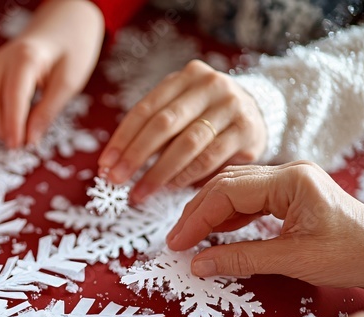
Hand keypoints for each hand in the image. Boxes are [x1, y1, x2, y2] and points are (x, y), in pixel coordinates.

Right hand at [0, 0, 103, 147]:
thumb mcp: (70, 81)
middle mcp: (1, 60)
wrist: (63, 22)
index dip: (12, 125)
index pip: (12, 97)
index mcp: (25, 57)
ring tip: (19, 136)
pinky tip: (11, 125)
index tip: (18, 147)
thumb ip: (48, 111)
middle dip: (0, 129)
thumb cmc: (72, 48)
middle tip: (22, 145)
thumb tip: (30, 139)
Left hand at [98, 60, 266, 203]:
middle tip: (116, 181)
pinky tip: (170, 187)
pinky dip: (187, 175)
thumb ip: (154, 131)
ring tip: (140, 192)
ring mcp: (231, 105)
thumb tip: (114, 165)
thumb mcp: (181, 111)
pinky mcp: (247, 129)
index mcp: (185, 77)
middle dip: (135, 156)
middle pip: (164, 124)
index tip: (105, 165)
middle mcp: (210, 85)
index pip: (145, 109)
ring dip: (159, 172)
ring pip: (187, 143)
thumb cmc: (206, 117)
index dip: (122, 139)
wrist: (259, 112)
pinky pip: (211, 157)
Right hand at [166, 161, 363, 290]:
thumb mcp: (294, 259)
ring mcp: (289, 182)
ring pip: (234, 190)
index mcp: (291, 180)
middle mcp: (288, 173)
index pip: (227, 191)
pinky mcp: (290, 195)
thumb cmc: (352, 254)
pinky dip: (227, 216)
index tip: (177, 243)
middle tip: (175, 242)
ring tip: (188, 239)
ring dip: (209, 214)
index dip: (197, 218)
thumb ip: (242, 259)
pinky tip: (214, 233)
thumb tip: (199, 264)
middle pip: (226, 184)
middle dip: (197, 213)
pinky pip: (248, 200)